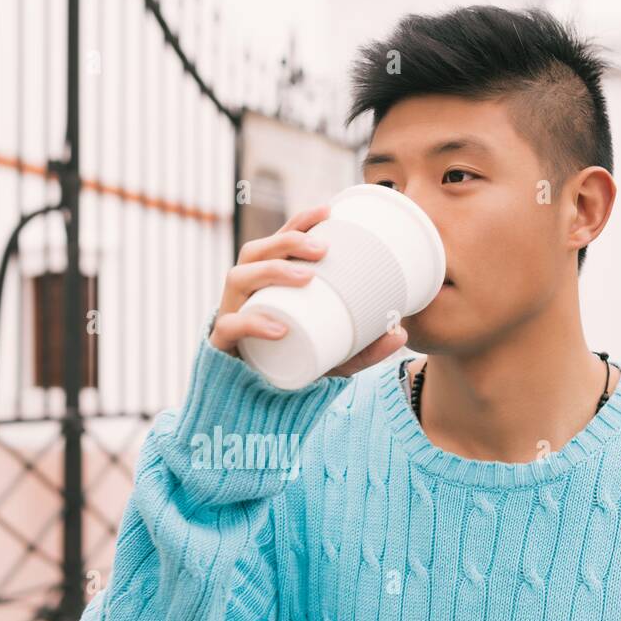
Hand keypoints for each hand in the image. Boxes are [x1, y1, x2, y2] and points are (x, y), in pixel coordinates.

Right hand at [209, 204, 407, 378]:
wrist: (256, 411)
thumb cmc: (291, 371)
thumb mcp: (334, 359)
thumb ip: (364, 350)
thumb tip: (400, 333)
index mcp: (265, 286)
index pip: (276, 244)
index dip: (297, 223)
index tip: (328, 209)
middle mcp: (244, 295)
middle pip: (254, 251)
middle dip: (287, 241)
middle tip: (323, 249)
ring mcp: (229, 316)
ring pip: (238, 278)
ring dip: (272, 270)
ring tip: (307, 277)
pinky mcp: (220, 346)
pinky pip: (230, 327)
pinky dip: (253, 323)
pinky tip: (279, 327)